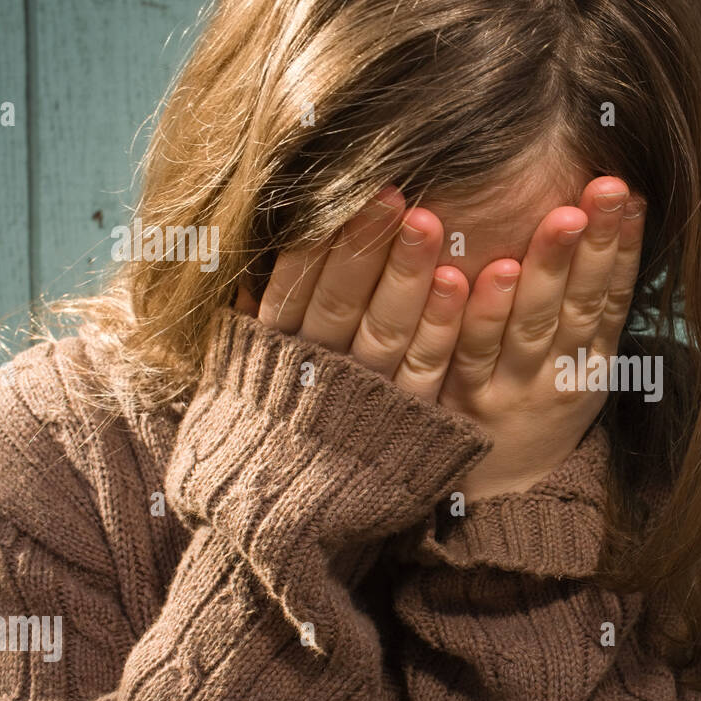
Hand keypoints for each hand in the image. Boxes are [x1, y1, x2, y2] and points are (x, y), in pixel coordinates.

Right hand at [234, 188, 466, 401]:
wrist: (283, 509)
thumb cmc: (266, 419)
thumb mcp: (243, 364)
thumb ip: (256, 309)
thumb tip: (261, 243)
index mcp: (274, 351)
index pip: (296, 287)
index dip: (319, 242)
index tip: (340, 190)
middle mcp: (318, 372)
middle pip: (343, 303)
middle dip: (367, 247)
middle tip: (391, 193)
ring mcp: (365, 397)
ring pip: (385, 331)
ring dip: (407, 277)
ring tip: (427, 223)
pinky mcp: (408, 418)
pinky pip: (423, 371)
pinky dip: (440, 328)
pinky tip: (457, 280)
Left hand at [439, 177, 644, 500]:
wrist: (499, 495)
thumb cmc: (540, 408)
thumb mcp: (581, 368)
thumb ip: (591, 308)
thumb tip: (612, 224)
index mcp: (591, 365)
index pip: (613, 299)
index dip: (625, 249)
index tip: (631, 197)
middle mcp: (557, 376)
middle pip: (579, 305)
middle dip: (595, 244)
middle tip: (605, 189)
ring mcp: (510, 388)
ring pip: (531, 324)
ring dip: (546, 269)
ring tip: (560, 219)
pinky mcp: (461, 400)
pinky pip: (468, 354)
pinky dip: (474, 314)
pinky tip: (474, 271)